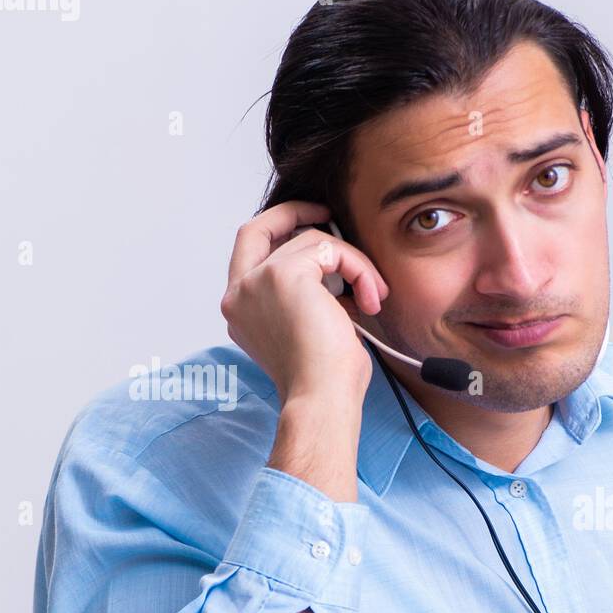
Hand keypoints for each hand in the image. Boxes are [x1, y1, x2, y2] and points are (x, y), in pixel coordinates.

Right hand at [220, 200, 387, 405]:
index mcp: (241, 309)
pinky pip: (330, 249)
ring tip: (372, 298)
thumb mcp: (309, 330)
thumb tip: (335, 271)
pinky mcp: (284, 275)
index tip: (312, 225)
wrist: (322, 399)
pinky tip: (371, 300)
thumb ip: (308, 297)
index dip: (278, 230)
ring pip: (311, 241)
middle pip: (257, 228)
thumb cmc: (324, 380)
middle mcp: (239, 293)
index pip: (249, 252)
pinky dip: (358, 268)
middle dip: (294, 212)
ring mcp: (256, 281)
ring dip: (353, 264)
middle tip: (329, 214)